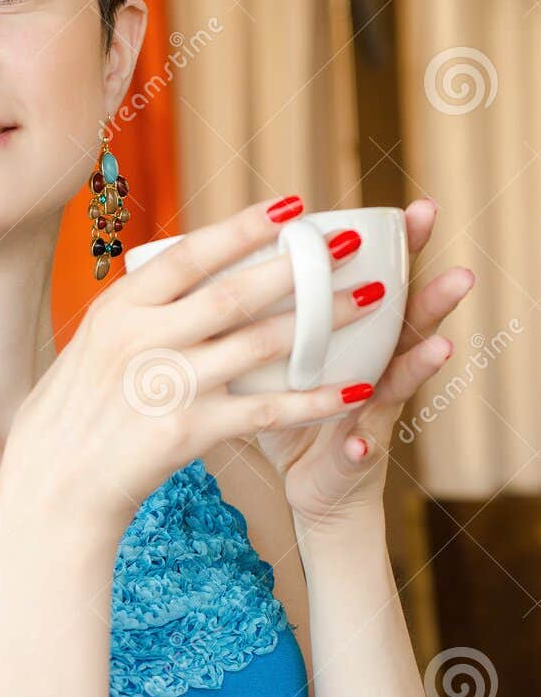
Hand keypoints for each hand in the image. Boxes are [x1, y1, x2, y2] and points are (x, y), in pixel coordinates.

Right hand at [10, 197, 407, 545]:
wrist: (53, 485)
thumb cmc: (72, 414)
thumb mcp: (92, 346)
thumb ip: (140, 312)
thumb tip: (184, 272)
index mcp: (119, 309)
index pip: (191, 255)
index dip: (245, 228)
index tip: (293, 205)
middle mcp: (144, 339)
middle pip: (236, 293)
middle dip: (299, 265)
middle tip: (349, 243)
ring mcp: (168, 385)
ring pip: (260, 343)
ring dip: (323, 320)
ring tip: (371, 299)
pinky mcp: (187, 432)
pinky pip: (265, 410)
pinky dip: (313, 400)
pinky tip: (354, 388)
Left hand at [252, 199, 475, 529]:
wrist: (309, 486)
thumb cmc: (293, 414)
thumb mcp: (282, 360)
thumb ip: (271, 317)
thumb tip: (237, 257)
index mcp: (356, 341)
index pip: (384, 286)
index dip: (404, 251)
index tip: (416, 210)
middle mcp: (375, 371)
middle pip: (409, 326)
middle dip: (434, 296)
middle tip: (459, 273)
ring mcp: (371, 414)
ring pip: (401, 384)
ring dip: (421, 366)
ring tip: (441, 347)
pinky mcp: (355, 458)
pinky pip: (359, 451)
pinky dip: (361, 446)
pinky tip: (361, 441)